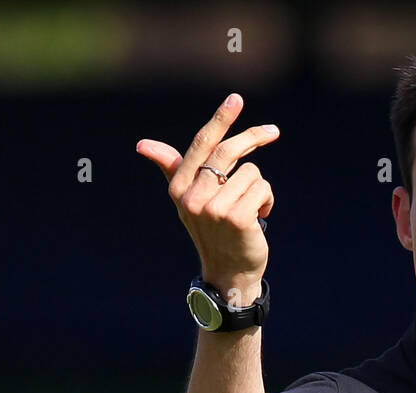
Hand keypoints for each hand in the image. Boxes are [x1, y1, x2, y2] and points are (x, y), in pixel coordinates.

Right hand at [137, 93, 278, 303]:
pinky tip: (258, 218)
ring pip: (251, 171)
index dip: (220, 120)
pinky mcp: (237, 217)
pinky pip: (262, 187)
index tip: (236, 98)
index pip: (201, 145)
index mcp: (179, 188)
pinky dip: (266, 200)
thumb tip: (142, 145)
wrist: (229, 272)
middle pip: (228, 152)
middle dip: (253, 137)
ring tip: (251, 208)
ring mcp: (215, 208)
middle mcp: (192, 197)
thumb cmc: (212, 231)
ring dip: (258, 188)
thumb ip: (171, 168)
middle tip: (273, 132)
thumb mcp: (188, 200)